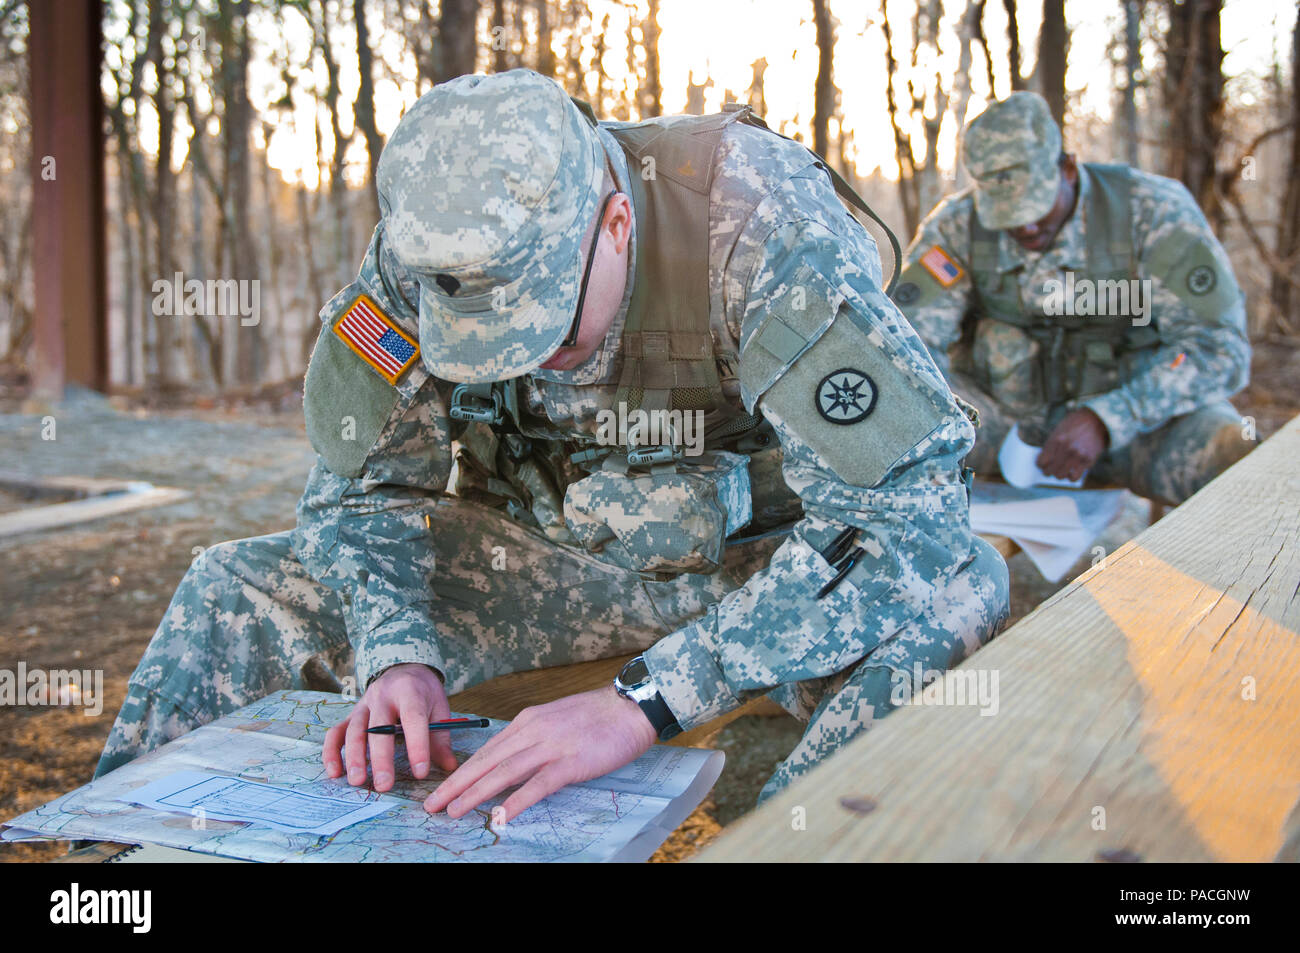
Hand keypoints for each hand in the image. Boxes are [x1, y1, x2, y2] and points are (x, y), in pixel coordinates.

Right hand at [322, 662, 457, 791]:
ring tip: (358, 782)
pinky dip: (332, 752)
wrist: (404, 669)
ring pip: (354, 730)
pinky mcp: (350, 714)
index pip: (413, 718)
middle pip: (378, 727)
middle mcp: (383, 696)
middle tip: (384, 786)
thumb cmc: (423, 693)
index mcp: (410, 691)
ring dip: (354, 758)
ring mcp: (363, 704)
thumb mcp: (438, 708)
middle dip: (381, 758)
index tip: (420, 772)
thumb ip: (440, 737)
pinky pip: (336, 732)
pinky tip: (335, 773)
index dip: (417, 745)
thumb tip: (449, 767)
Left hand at [423, 686, 657, 823]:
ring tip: (453, 811)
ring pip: (503, 773)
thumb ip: (533, 740)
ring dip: (475, 794)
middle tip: (431, 805)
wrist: (630, 707)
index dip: (461, 772)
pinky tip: (502, 814)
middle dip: (456, 785)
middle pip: (486, 762)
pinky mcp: (570, 762)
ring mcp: (550, 747)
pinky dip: (517, 800)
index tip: (441, 789)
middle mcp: (532, 732)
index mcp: (527, 722)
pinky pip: (538, 784)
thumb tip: (512, 764)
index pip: (486, 751)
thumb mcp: (555, 721)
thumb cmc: (597, 716)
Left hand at [1036, 408, 1108, 480]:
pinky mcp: (1088, 461)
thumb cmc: (1075, 425)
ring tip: (1060, 470)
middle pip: (1049, 471)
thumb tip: (1043, 463)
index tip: (1042, 465)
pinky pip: (1074, 477)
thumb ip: (1051, 446)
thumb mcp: (1058, 430)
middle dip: (1048, 471)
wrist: (1097, 420)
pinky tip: (1071, 471)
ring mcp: (1078, 456)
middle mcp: (1066, 449)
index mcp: (1056, 440)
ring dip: (1059, 474)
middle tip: (1050, 470)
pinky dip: (1071, 477)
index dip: (1040, 465)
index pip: (1041, 462)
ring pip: (1060, 475)